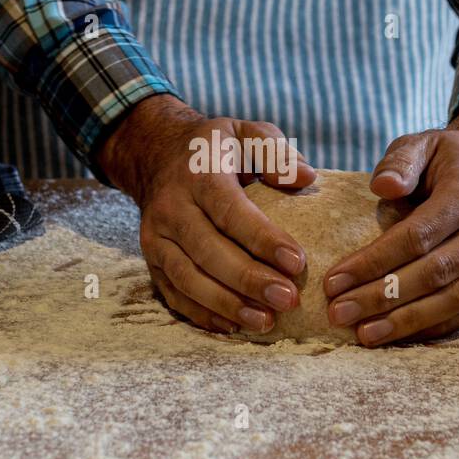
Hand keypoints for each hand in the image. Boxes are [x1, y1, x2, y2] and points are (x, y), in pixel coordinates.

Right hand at [98, 95, 315, 333]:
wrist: (156, 154)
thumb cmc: (215, 147)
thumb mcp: (245, 132)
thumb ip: (275, 152)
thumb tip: (306, 178)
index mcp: (198, 174)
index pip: (230, 211)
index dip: (263, 239)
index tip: (297, 262)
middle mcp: (171, 208)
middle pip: (208, 251)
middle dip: (249, 280)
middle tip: (289, 300)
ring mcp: (156, 237)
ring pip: (188, 278)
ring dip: (227, 304)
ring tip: (266, 322)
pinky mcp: (151, 260)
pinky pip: (174, 294)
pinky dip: (202, 314)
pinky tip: (234, 326)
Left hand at [323, 94, 458, 345]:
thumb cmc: (448, 160)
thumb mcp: (422, 144)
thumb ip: (400, 162)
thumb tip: (383, 187)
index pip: (418, 235)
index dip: (374, 262)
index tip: (334, 280)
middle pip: (433, 273)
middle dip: (381, 297)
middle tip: (338, 313)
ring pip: (451, 300)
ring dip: (404, 322)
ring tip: (363, 334)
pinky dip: (429, 327)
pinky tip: (394, 335)